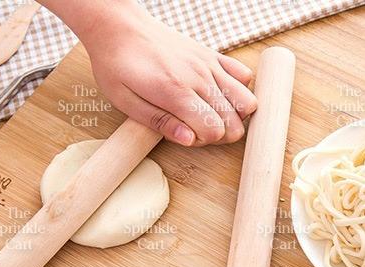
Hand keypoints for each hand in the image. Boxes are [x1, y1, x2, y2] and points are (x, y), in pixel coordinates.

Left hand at [82, 3, 257, 145]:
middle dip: (218, 134)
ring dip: (233, 117)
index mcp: (175, 92)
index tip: (185, 136)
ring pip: (247, 101)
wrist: (119, 27)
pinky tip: (218, 97)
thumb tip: (189, 139)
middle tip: (195, 128)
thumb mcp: (127, 102)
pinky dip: (237, 92)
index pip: (213, 131)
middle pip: (233, 122)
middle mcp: (199, 77)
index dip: (201, 142)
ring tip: (210, 116)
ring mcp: (208, 64)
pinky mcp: (212, 55)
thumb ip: (160, 122)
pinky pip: (244, 75)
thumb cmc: (117, 65)